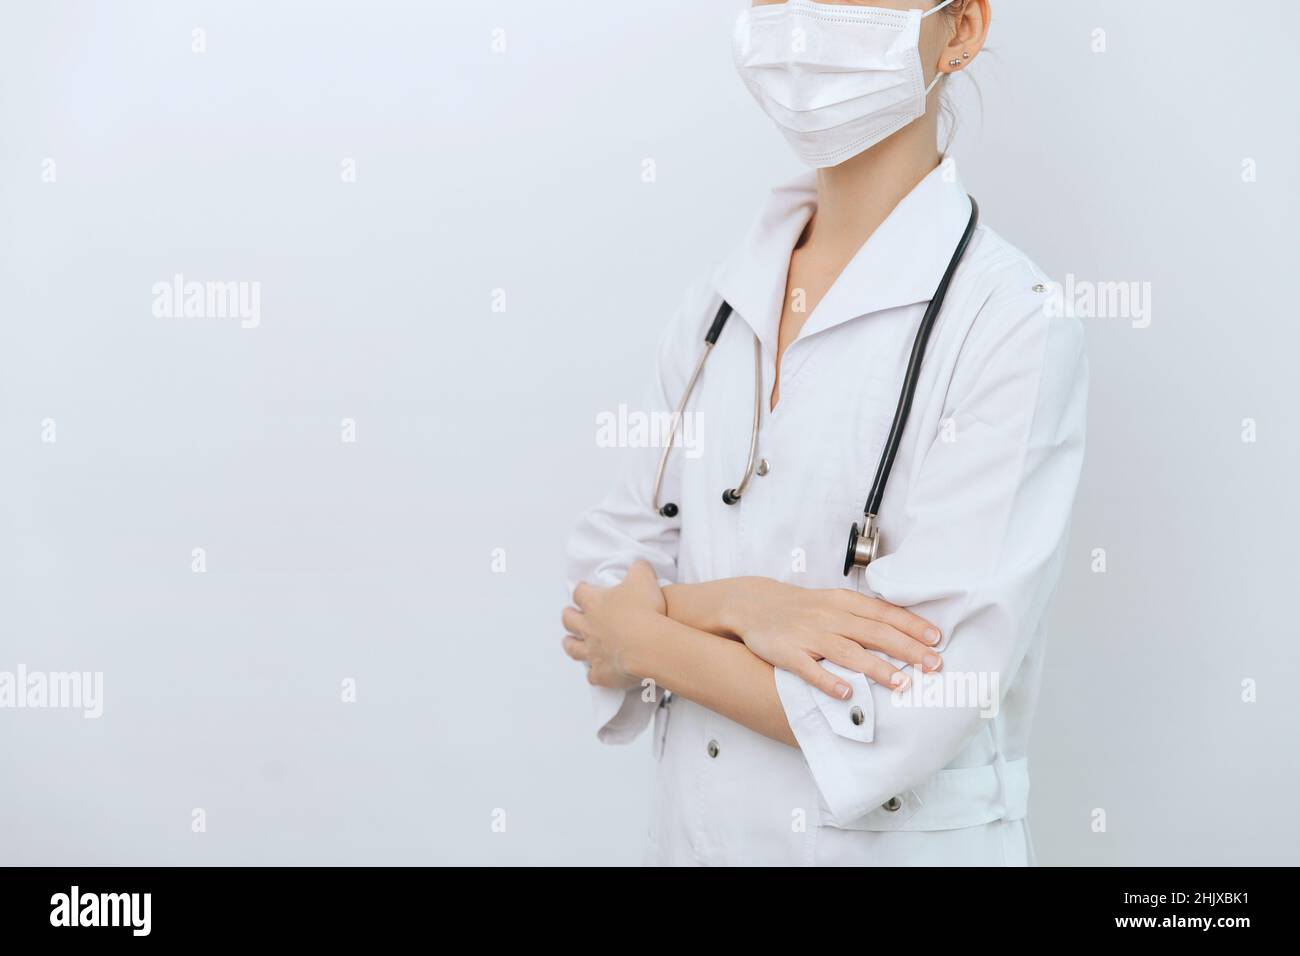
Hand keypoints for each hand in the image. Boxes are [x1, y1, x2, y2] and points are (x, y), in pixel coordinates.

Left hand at [561, 561, 665, 688]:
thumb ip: (638, 568)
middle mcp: (588, 627)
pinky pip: (592, 675)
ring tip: (569, 642)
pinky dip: (594, 673)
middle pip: (569, 620)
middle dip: (568, 616)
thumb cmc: (645, 609)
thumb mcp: (643, 577)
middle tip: (569, 614)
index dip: (582, 590)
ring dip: (570, 644)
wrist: (648, 644)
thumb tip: (638, 566)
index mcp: (594, 603)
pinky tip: (596, 672)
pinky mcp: (602, 672)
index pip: (580, 593)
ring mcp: (592, 651)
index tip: (583, 588)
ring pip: (573, 648)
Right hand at [721, 578, 942, 699]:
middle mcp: (829, 616)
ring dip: (877, 668)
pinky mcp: (788, 653)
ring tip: (902, 683)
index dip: (911, 626)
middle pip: (874, 633)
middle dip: (906, 649)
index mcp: (843, 602)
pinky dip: (828, 681)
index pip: (884, 613)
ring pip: (848, 652)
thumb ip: (864, 615)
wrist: (753, 604)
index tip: (937, 639)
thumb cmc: (803, 607)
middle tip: (933, 665)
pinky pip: (810, 669)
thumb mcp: (834, 601)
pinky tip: (847, 693)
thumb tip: (906, 631)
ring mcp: (808, 635)